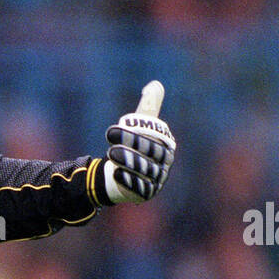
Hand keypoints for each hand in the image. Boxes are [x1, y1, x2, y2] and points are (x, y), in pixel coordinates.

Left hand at [98, 81, 175, 204]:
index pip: (153, 140)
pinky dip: (129, 182)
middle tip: (111, 146)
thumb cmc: (135, 146)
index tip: (113, 130)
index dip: (134, 135)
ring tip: (111, 155)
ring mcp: (157, 180)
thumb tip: (155, 85)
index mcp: (166, 147)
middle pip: (151, 156)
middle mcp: (165, 164)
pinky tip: (116, 174)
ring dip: (128, 163)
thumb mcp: (141, 127)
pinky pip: (140, 188)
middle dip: (132, 149)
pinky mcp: (147, 193)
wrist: (124, 173)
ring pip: (145, 172)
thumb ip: (148, 108)